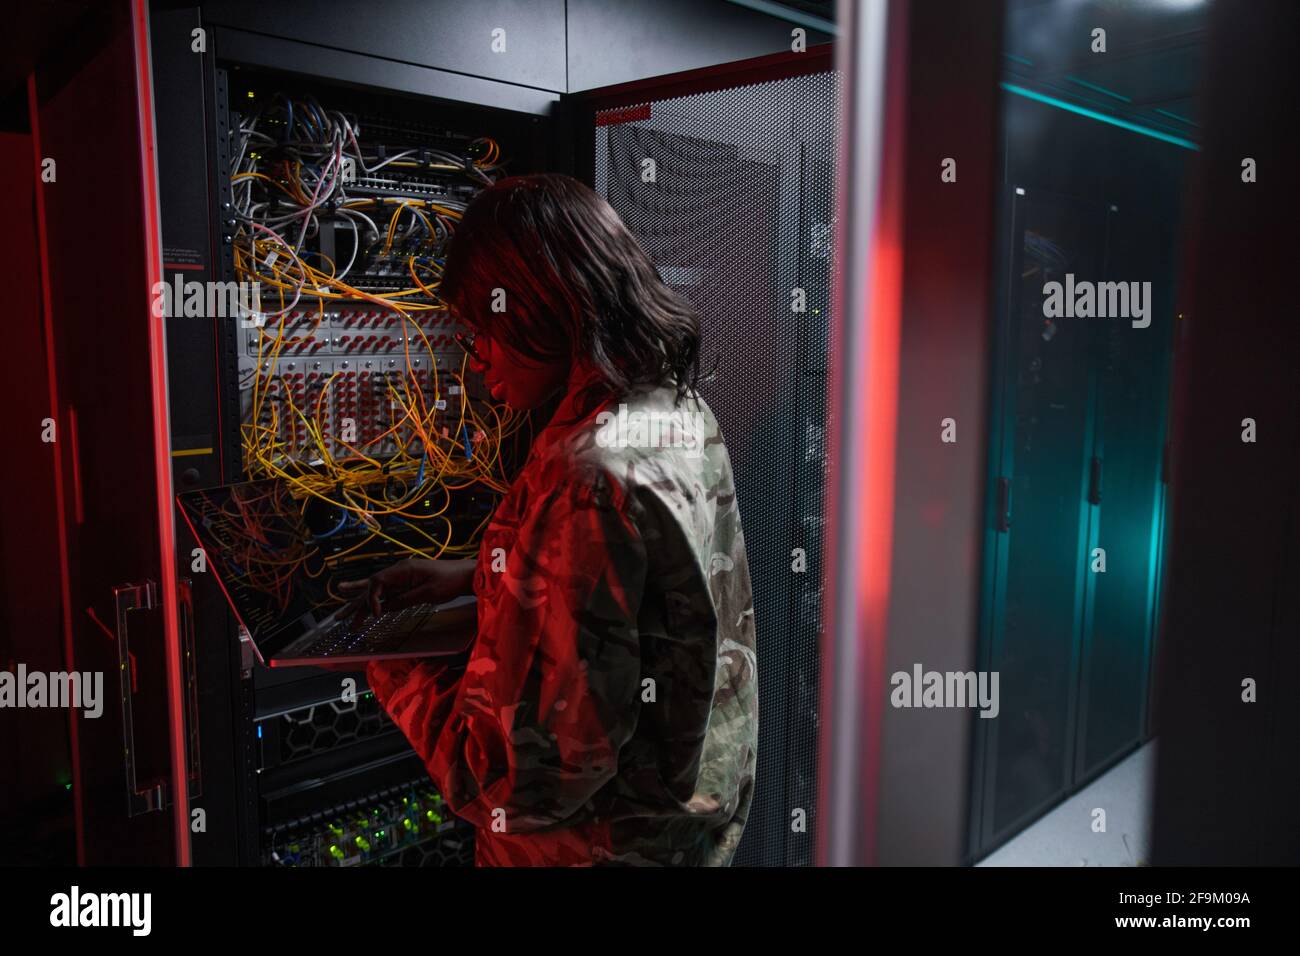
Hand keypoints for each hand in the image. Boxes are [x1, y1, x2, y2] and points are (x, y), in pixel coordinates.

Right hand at [337, 557, 475, 619]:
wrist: (465, 575)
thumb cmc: (449, 581)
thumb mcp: (427, 593)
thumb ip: (404, 600)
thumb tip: (384, 609)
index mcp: (403, 570)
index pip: (377, 582)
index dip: (371, 599)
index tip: (375, 615)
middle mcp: (399, 572)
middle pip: (371, 587)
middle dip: (354, 603)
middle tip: (339, 618)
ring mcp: (402, 578)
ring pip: (376, 591)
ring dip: (359, 603)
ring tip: (342, 615)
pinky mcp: (407, 585)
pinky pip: (387, 594)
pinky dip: (375, 602)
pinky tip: (366, 609)